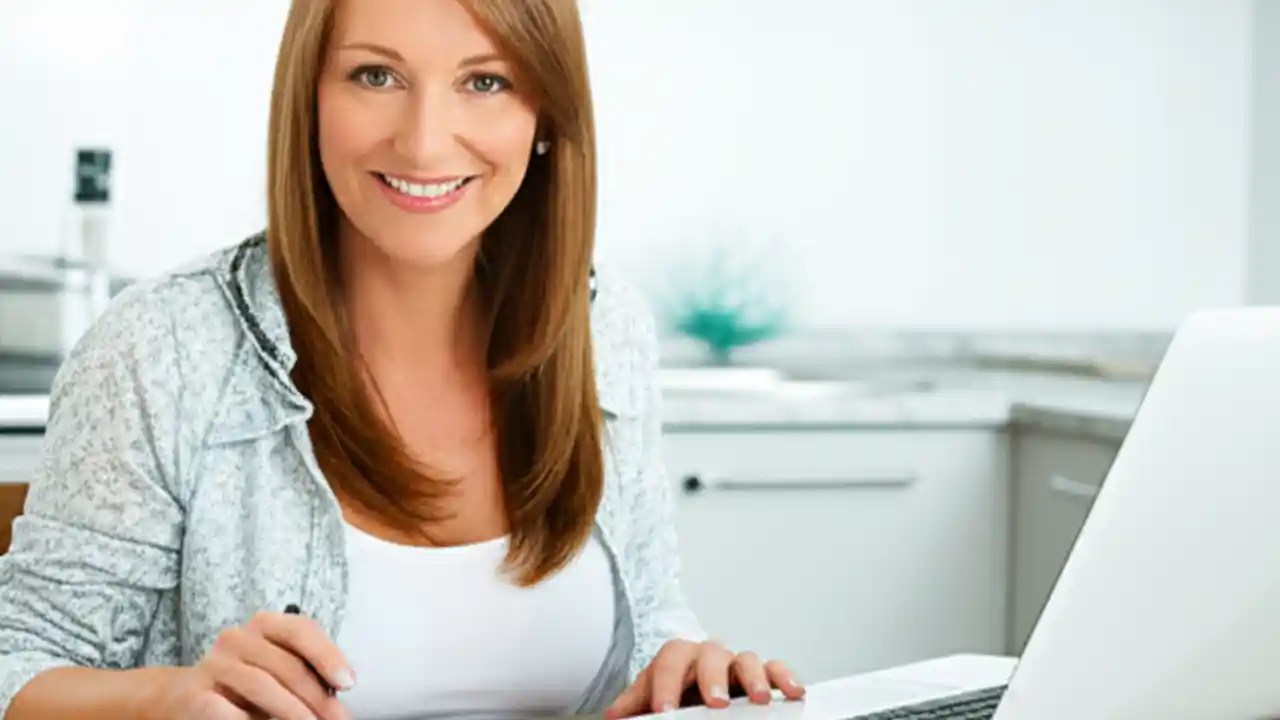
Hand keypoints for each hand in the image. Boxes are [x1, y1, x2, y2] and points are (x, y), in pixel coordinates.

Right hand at [143, 610, 355, 719]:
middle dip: (317, 696)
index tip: (347, 682)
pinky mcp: (195, 695)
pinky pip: (227, 710)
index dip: (327, 655)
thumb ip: (305, 673)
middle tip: (336, 718)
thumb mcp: (278, 669)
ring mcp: (213, 665)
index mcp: (263, 624)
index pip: (301, 630)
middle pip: (286, 664)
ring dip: (292, 710)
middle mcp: (236, 638)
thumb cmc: (246, 684)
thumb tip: (338, 695)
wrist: (185, 699)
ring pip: (262, 685)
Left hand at [604, 640, 804, 717]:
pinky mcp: (762, 676)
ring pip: (747, 660)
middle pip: (711, 655)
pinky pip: (776, 669)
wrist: (693, 694)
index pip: (669, 661)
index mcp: (677, 658)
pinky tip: (793, 693)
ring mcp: (736, 665)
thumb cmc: (673, 695)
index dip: (666, 684)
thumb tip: (613, 717)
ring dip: (755, 678)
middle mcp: (708, 656)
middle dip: (713, 679)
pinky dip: (785, 678)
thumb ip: (635, 705)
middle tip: (716, 703)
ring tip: (760, 700)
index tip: (665, 711)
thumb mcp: (650, 698)